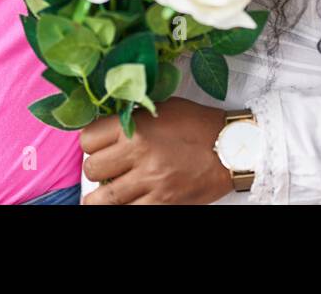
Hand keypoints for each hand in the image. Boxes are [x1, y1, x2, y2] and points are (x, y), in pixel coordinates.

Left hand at [79, 98, 232, 203]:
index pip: (87, 138)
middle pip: (91, 169)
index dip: (92, 142)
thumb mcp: (162, 108)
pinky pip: (128, 212)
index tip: (100, 144)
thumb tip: (107, 127)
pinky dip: (125, 207)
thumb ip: (133, 117)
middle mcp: (139, 155)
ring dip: (103, 195)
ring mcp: (150, 182)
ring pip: (101, 199)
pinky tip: (131, 199)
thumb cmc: (199, 125)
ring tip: (112, 190)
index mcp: (136, 127)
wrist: (233, 147)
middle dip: (98, 168)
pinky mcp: (162, 203)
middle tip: (110, 167)